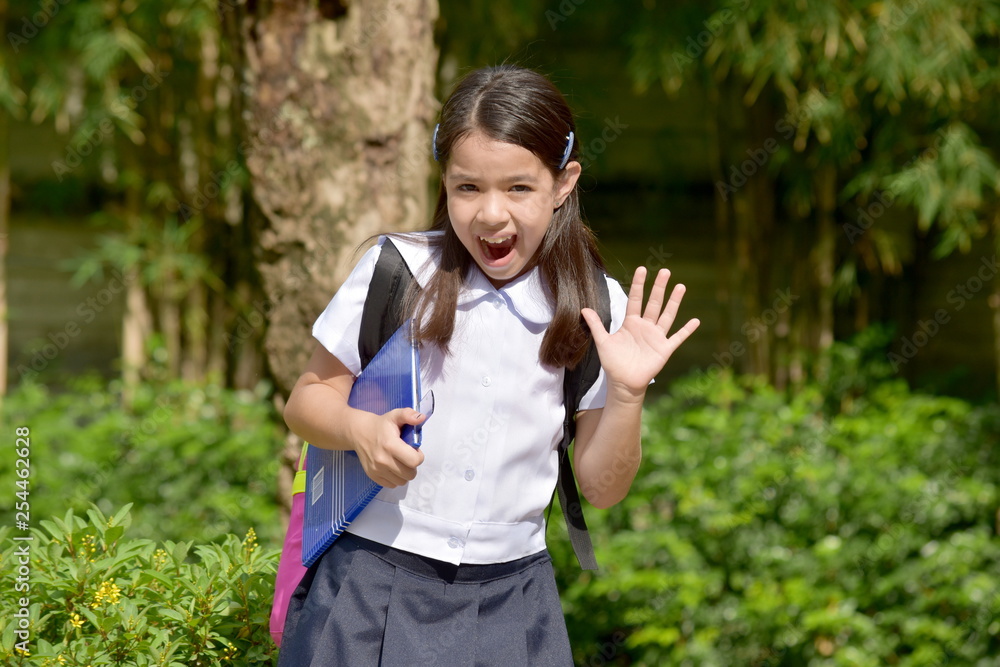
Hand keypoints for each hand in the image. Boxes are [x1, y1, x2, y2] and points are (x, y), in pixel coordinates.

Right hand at [352, 408, 426, 487]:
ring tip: (400, 461)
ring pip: (402, 481)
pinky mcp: (373, 476)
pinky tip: (392, 466)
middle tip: (407, 455)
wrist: (358, 432)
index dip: (419, 456)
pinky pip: (392, 484)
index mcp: (390, 445)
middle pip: (410, 474)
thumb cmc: (380, 425)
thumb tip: (421, 418)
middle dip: (412, 465)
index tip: (414, 449)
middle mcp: (383, 460)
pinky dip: (395, 478)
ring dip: (405, 473)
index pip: (414, 461)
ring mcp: (377, 470)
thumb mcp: (395, 415)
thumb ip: (409, 415)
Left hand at [581, 266, 699, 398]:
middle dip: (659, 287)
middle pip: (654, 303)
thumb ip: (596, 325)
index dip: (638, 285)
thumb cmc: (613, 362)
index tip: (642, 269)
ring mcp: (656, 337)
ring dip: (674, 302)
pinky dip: (686, 330)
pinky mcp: (664, 349)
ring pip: (667, 315)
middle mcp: (645, 326)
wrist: (623, 382)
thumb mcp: (603, 342)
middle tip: (665, 271)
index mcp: (631, 323)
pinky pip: (677, 337)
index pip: (635, 299)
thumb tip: (583, 309)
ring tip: (680, 286)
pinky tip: (695, 320)